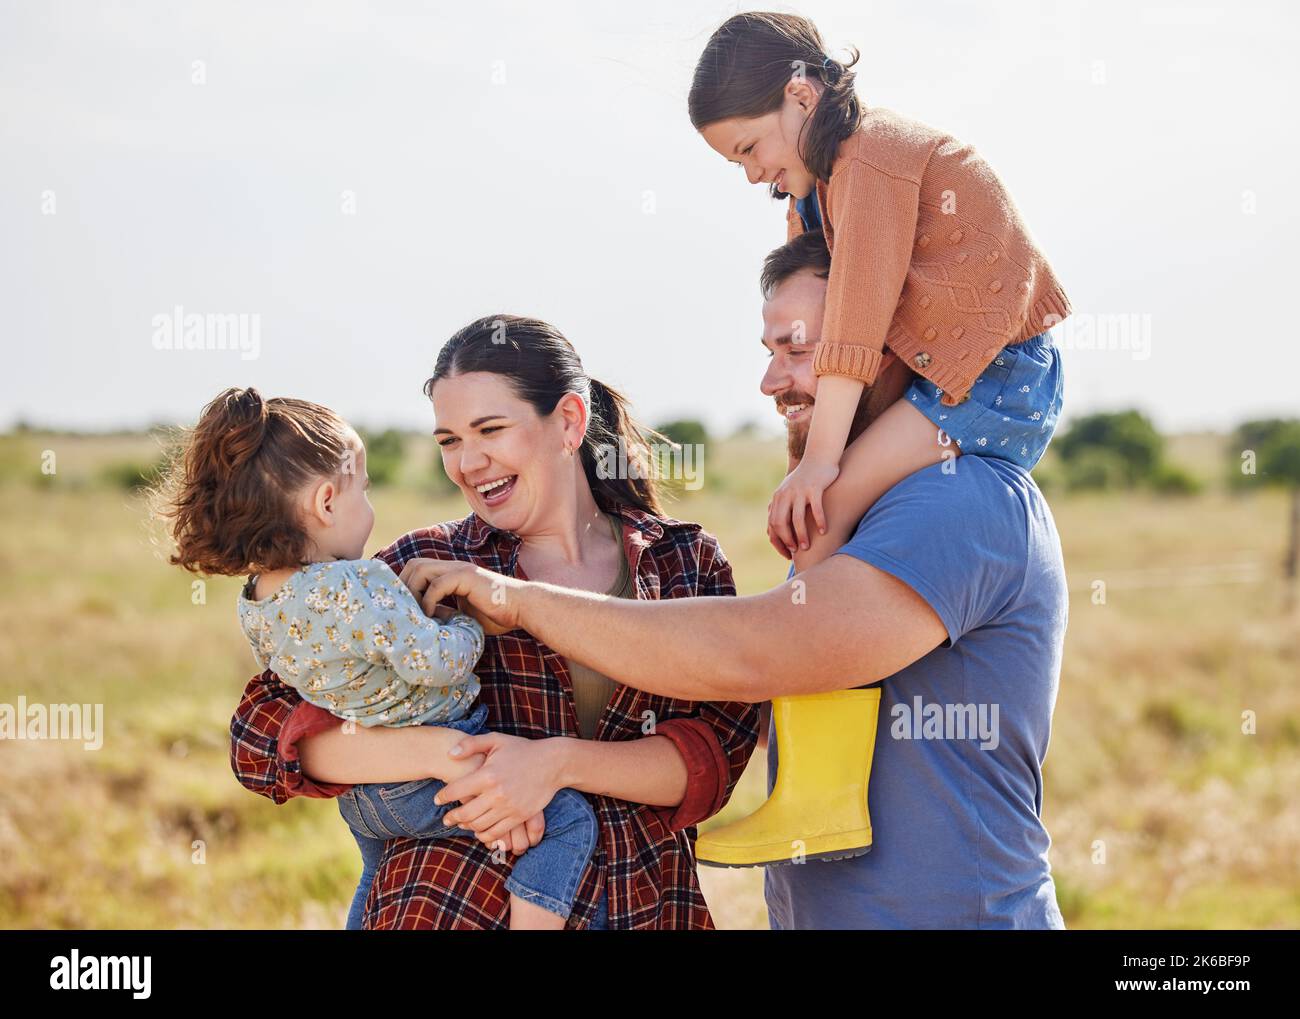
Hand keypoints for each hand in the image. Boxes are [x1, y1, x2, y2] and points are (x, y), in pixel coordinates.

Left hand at [398, 559, 525, 635]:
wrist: (522, 608)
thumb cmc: (499, 614)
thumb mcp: (464, 614)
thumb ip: (445, 612)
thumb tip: (424, 620)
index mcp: (451, 573)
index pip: (417, 569)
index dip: (407, 586)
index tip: (405, 609)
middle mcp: (453, 567)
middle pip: (413, 564)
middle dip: (404, 586)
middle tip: (406, 611)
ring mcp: (459, 569)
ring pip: (421, 569)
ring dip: (413, 592)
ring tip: (416, 613)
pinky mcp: (466, 577)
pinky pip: (437, 585)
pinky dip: (428, 601)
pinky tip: (431, 616)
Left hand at [434, 732, 564, 848]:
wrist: (553, 763)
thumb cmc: (522, 749)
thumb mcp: (496, 740)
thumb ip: (471, 744)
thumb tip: (450, 754)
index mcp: (488, 774)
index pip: (456, 790)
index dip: (443, 796)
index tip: (437, 799)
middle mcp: (496, 793)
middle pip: (465, 813)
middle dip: (452, 817)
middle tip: (446, 818)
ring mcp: (508, 807)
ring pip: (479, 826)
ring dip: (467, 827)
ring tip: (462, 823)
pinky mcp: (519, 816)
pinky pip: (496, 833)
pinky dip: (485, 836)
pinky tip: (480, 831)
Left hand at [767, 456, 838, 555]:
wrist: (819, 456)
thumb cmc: (805, 479)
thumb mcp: (788, 491)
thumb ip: (780, 507)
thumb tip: (773, 528)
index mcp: (778, 498)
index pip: (772, 525)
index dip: (778, 541)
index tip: (787, 553)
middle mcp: (785, 494)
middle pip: (780, 523)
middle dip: (787, 540)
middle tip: (795, 551)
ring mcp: (799, 491)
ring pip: (797, 519)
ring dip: (801, 535)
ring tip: (807, 547)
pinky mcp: (814, 488)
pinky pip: (815, 509)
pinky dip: (819, 522)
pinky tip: (823, 531)